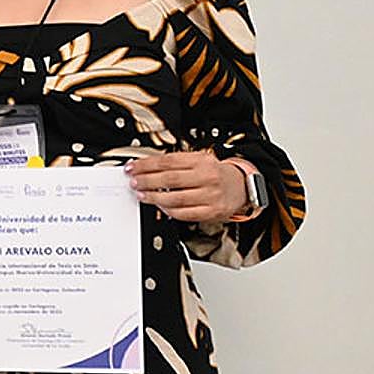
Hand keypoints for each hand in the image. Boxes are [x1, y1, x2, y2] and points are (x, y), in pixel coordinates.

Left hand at [125, 150, 247, 222]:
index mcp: (202, 160)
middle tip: (134, 181)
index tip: (133, 167)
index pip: (168, 161)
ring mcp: (210, 195)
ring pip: (175, 198)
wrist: (241, 186)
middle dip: (147, 181)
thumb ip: (177, 162)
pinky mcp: (211, 211)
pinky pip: (185, 213)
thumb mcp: (200, 160)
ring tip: (142, 194)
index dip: (146, 164)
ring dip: (154, 197)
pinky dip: (168, 211)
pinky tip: (159, 206)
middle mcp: (207, 177)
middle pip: (170, 179)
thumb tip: (147, 167)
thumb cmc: (215, 173)